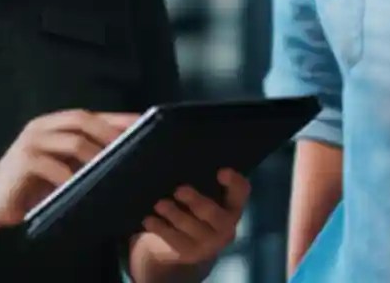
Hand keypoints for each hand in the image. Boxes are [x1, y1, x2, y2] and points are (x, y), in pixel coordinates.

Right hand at [0, 109, 137, 228]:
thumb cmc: (28, 187)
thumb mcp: (58, 168)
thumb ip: (80, 158)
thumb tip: (121, 156)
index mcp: (50, 124)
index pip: (88, 115)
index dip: (115, 117)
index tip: (142, 123)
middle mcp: (40, 127)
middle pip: (81, 119)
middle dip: (109, 131)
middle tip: (132, 147)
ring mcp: (31, 142)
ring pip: (73, 141)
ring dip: (97, 155)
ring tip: (115, 169)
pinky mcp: (24, 161)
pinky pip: (56, 167)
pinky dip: (74, 177)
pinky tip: (86, 188)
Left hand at [130, 169, 250, 275]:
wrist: (181, 244)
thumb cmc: (188, 205)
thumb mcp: (196, 188)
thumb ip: (189, 170)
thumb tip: (153, 136)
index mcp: (231, 204)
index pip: (241, 191)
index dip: (234, 182)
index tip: (221, 171)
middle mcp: (226, 224)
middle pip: (216, 214)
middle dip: (197, 201)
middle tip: (179, 189)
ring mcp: (210, 242)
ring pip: (194, 229)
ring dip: (175, 215)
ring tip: (159, 204)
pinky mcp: (191, 254)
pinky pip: (176, 242)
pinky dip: (161, 229)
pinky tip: (148, 219)